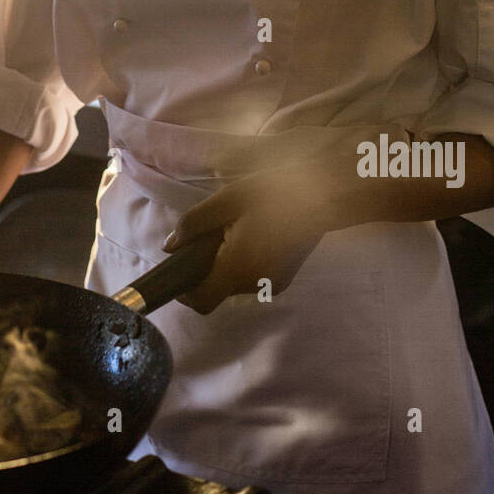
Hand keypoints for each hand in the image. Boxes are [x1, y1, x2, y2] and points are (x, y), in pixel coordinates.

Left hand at [162, 175, 326, 312]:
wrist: (324, 195)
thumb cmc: (273, 193)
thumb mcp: (226, 200)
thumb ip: (194, 224)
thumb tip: (170, 246)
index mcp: (238, 268)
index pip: (201, 301)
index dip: (184, 291)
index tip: (178, 269)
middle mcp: (255, 285)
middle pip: (217, 290)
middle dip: (206, 268)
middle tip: (211, 235)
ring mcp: (273, 285)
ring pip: (235, 283)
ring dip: (226, 264)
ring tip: (235, 230)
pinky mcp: (284, 279)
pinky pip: (252, 278)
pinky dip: (244, 264)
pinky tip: (253, 235)